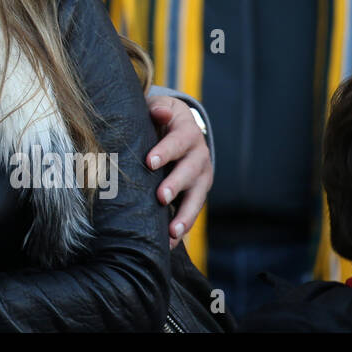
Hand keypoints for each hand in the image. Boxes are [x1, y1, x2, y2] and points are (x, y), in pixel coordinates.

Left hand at [145, 96, 212, 247]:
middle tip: (161, 196)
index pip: (178, 142)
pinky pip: (191, 212)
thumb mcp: (161, 108)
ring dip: (185, 214)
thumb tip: (158, 112)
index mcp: (187, 132)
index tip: (150, 161)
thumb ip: (157, 110)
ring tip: (173, 231)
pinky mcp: (196, 194)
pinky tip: (170, 244)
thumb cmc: (161, 118)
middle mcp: (199, 156)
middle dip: (176, 184)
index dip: (165, 151)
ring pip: (196, 197)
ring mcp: (201, 178)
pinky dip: (182, 228)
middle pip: (190, 172)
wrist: (179, 127)